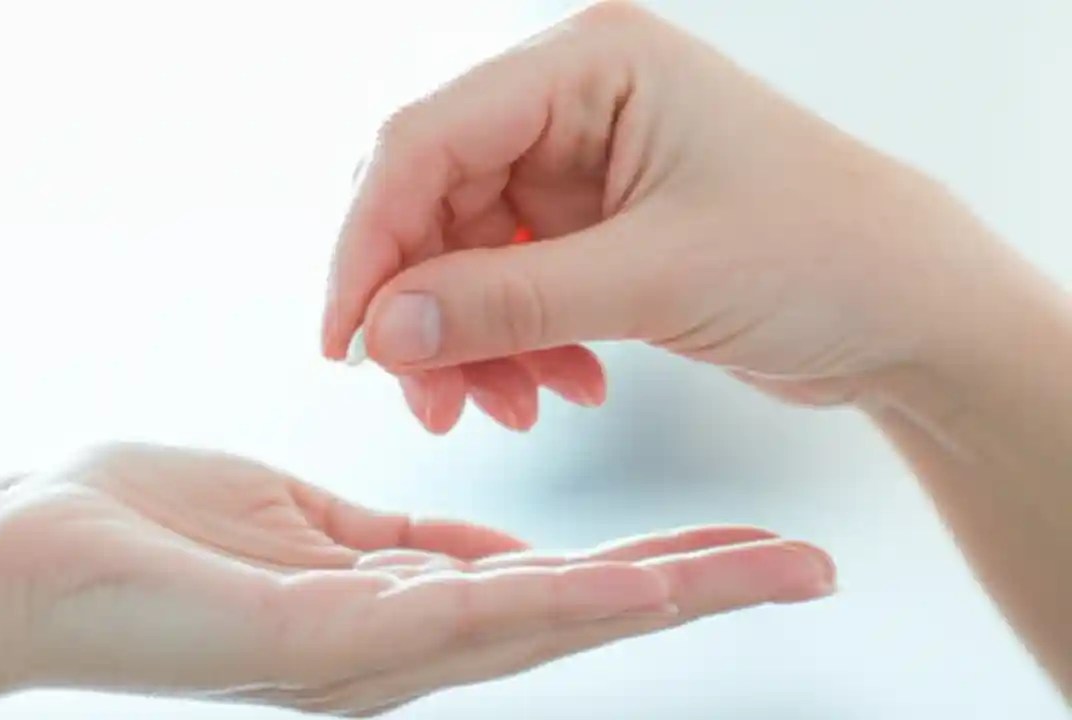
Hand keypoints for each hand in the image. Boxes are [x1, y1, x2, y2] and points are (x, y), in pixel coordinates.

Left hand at [0, 443, 835, 716]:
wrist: (24, 550)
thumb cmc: (154, 528)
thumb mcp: (307, 520)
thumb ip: (404, 541)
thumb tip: (495, 551)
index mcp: (396, 605)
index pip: (547, 582)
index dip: (651, 572)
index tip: (743, 553)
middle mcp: (397, 644)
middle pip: (568, 611)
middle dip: (691, 592)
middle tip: (809, 568)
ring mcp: (362, 652)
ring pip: (536, 620)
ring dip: (654, 599)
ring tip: (762, 573)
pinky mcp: (315, 643)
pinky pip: (453, 610)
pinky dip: (557, 601)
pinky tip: (632, 588)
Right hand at [321, 1, 1022, 431]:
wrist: (912, 316)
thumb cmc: (824, 259)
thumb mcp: (656, 279)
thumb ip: (507, 302)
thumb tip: (382, 329)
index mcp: (590, 62)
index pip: (427, 139)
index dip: (370, 241)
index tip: (346, 338)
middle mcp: (575, 101)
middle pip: (434, 200)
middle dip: (424, 307)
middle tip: (425, 398)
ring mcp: (582, 164)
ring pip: (464, 254)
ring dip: (471, 340)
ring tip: (509, 407)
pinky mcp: (593, 226)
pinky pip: (510, 285)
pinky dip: (518, 345)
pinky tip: (565, 387)